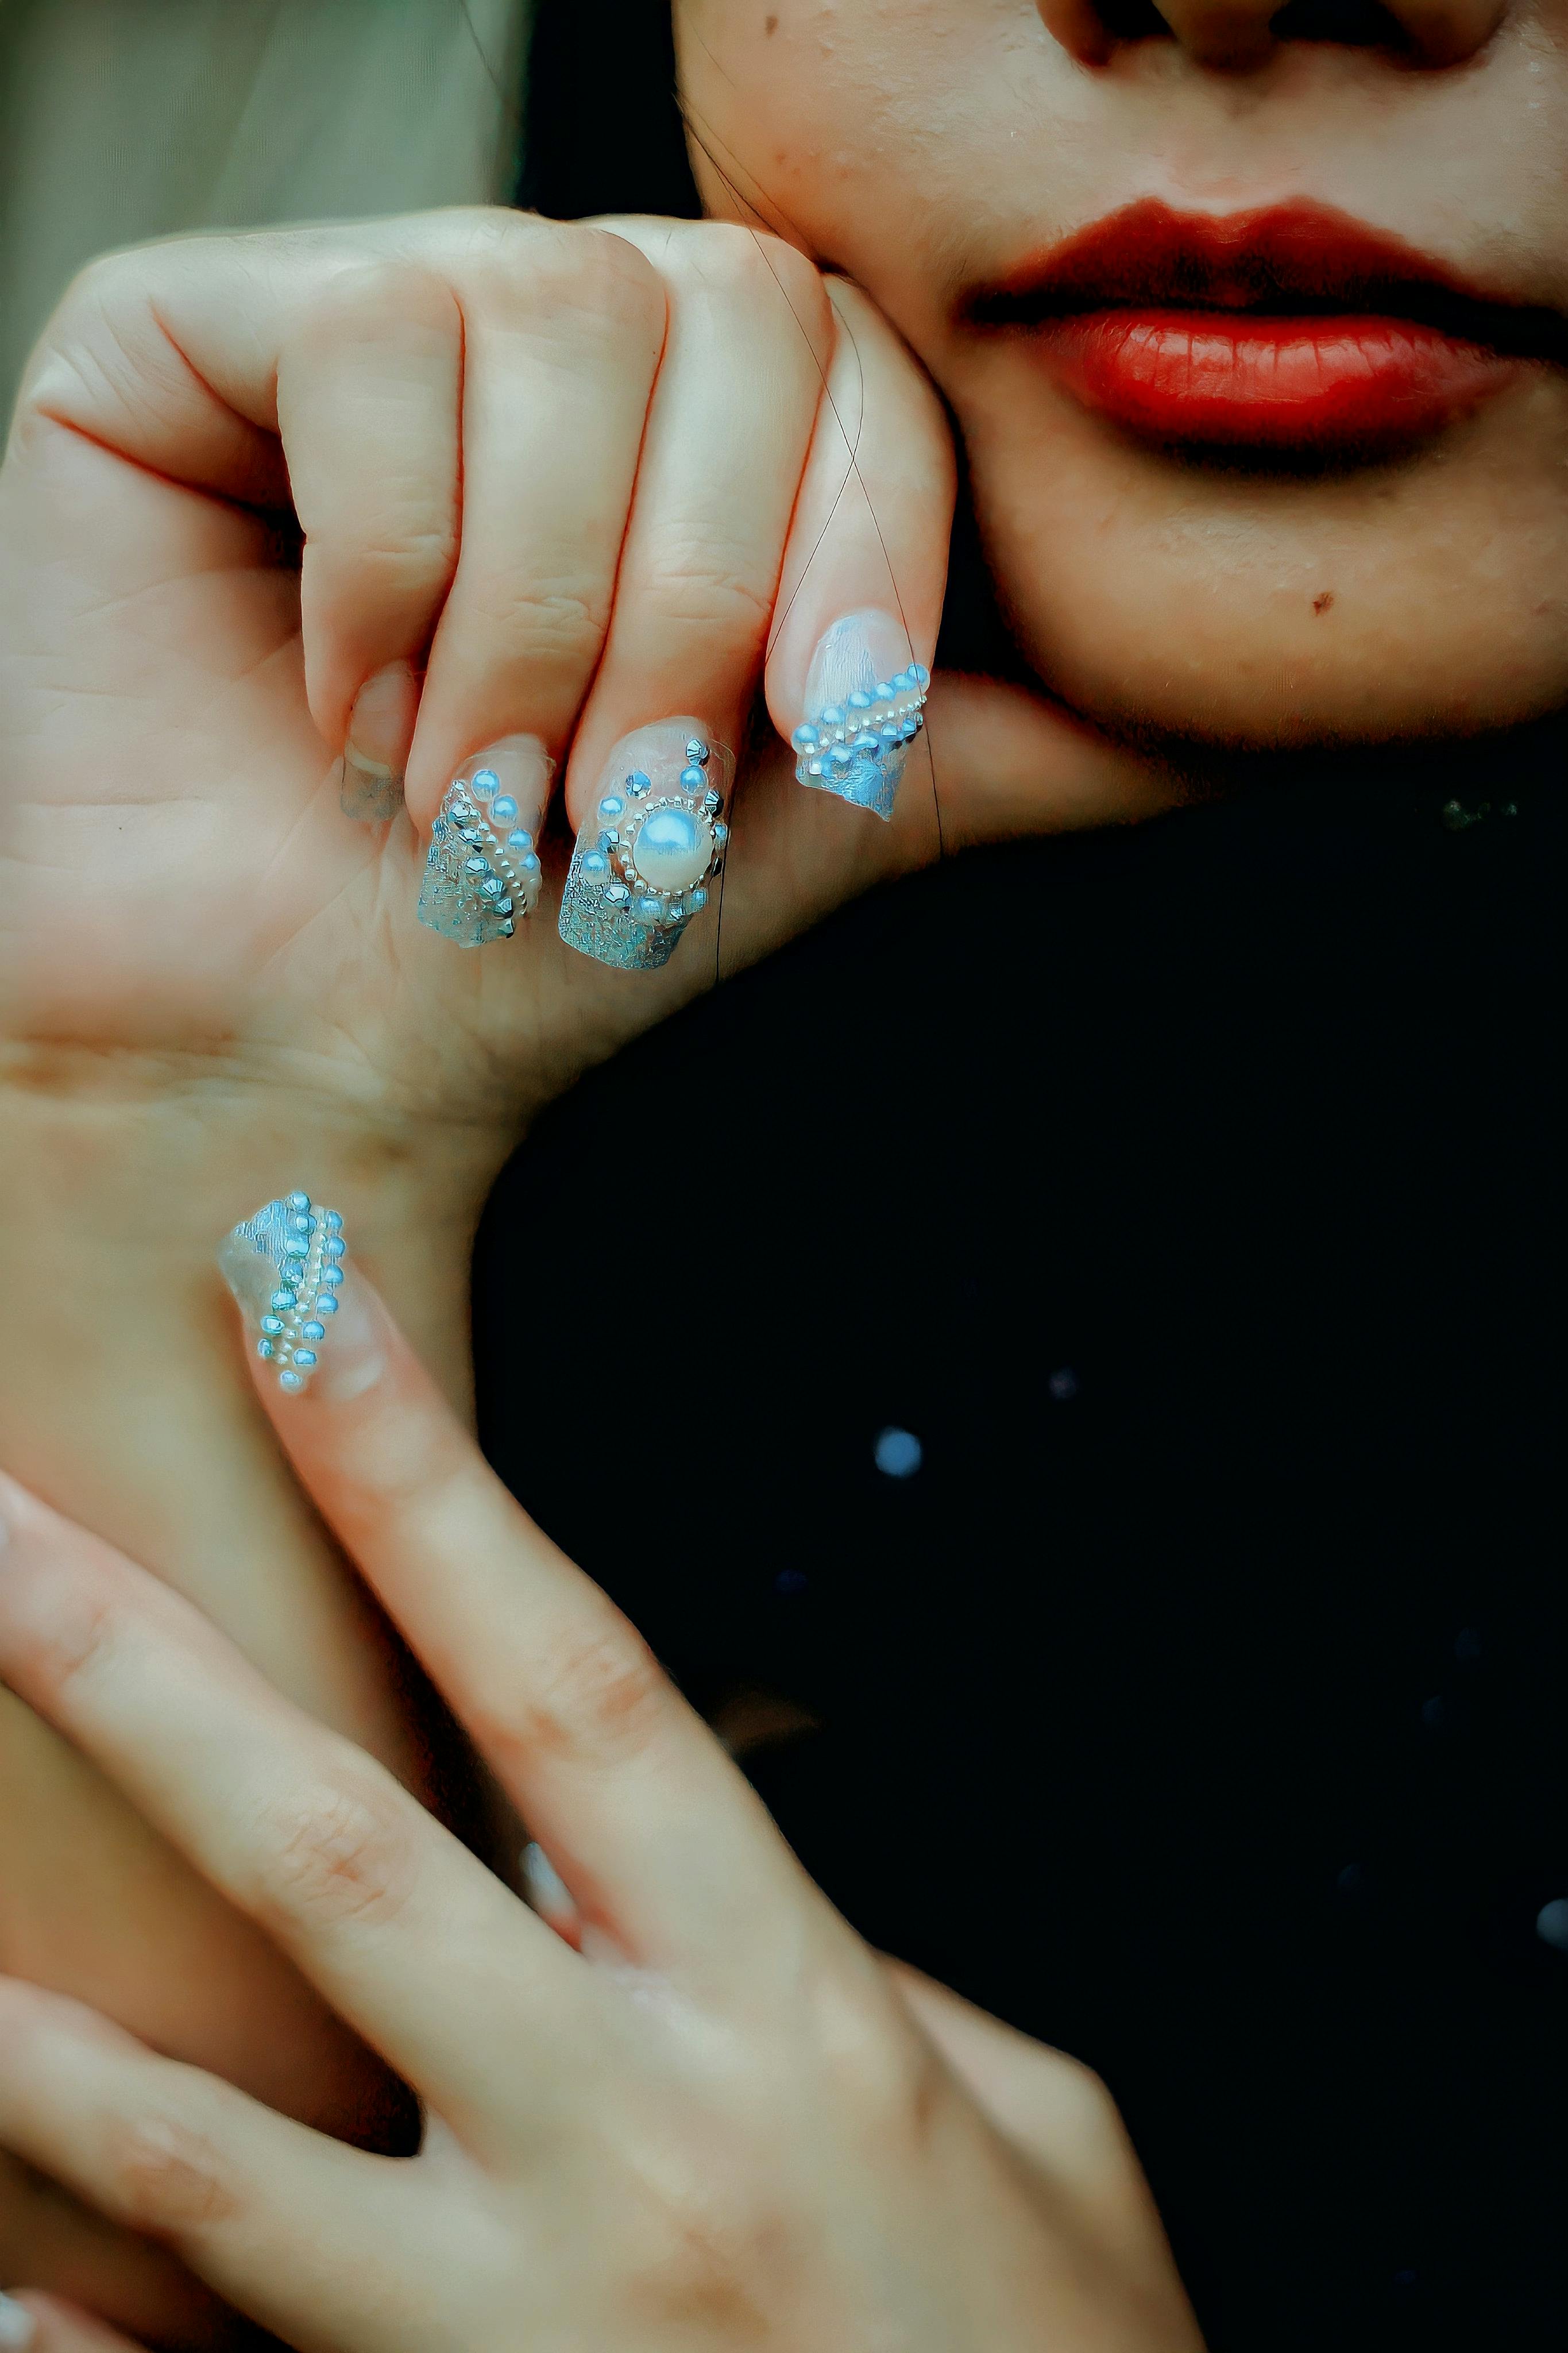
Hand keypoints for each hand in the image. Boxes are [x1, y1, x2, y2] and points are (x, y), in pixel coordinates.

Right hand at [0, 206, 1162, 1159]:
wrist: (295, 1052)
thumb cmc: (536, 940)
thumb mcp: (828, 826)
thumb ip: (1028, 741)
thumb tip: (1261, 721)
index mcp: (699, 417)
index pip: (858, 350)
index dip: (867, 539)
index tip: (828, 745)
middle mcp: (548, 329)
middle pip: (726, 305)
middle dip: (695, 606)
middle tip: (608, 812)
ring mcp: (373, 305)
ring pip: (549, 310)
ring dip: (535, 621)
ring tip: (466, 795)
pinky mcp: (191, 322)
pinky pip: (364, 340)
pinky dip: (383, 574)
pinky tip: (337, 713)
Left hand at [0, 1263, 1202, 2351]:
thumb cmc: (1069, 2349)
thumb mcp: (1027, 2114)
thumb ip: (842, 1974)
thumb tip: (674, 1881)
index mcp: (791, 2010)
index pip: (568, 1677)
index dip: (422, 1474)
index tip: (296, 1296)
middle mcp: (634, 2149)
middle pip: (338, 1857)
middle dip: (134, 1667)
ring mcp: (522, 2337)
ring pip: (204, 2153)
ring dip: (21, 2020)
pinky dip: (73, 2330)